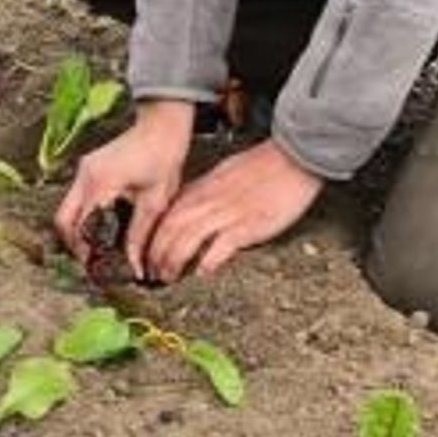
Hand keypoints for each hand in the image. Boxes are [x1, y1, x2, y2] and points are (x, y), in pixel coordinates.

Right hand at [54, 100, 194, 279]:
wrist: (160, 127)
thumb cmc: (162, 159)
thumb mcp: (155, 202)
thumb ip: (140, 235)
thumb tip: (135, 267)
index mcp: (100, 183)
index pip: (78, 224)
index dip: (82, 249)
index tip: (94, 266)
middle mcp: (85, 175)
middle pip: (62, 218)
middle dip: (72, 242)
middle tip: (91, 260)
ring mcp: (84, 169)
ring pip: (67, 208)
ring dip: (77, 229)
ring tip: (97, 247)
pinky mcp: (88, 167)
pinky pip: (76, 197)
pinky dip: (82, 215)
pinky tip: (101, 226)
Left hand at [145, 138, 323, 282]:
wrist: (290, 158)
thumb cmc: (261, 167)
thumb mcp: (224, 175)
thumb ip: (206, 193)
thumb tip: (190, 209)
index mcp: (202, 188)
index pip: (166, 214)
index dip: (152, 237)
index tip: (147, 254)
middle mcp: (209, 200)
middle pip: (171, 228)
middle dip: (156, 253)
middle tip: (151, 273)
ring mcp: (227, 212)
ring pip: (188, 237)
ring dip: (174, 260)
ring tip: (167, 277)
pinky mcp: (248, 224)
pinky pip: (221, 244)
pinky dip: (208, 260)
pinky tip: (201, 273)